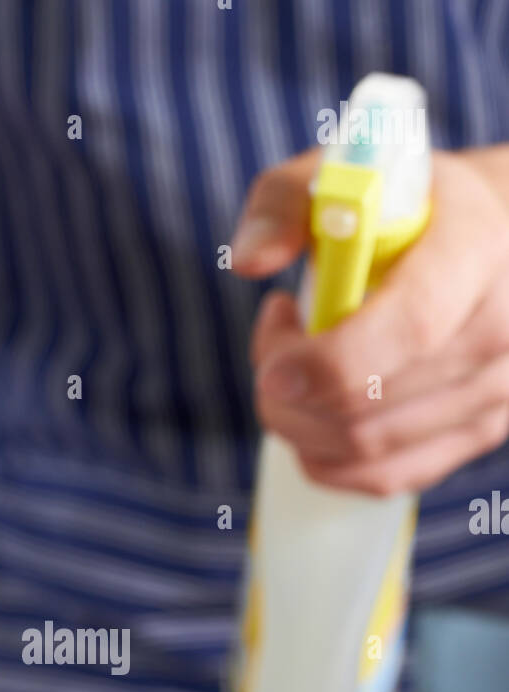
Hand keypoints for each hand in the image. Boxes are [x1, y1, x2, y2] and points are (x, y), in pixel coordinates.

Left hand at [232, 149, 508, 494]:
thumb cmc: (411, 204)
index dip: (328, 363)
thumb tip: (248, 261)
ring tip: (293, 369)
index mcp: (476, 250)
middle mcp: (501, 329)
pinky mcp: (482, 433)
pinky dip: (326, 459)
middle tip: (273, 347)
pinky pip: (385, 478)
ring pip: (367, 450)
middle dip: (289, 391)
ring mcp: (499, 392)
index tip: (273, 366)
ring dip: (300, 422)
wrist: (499, 237)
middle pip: (369, 406)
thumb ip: (286, 201)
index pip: (408, 329)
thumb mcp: (349, 174)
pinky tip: (313, 413)